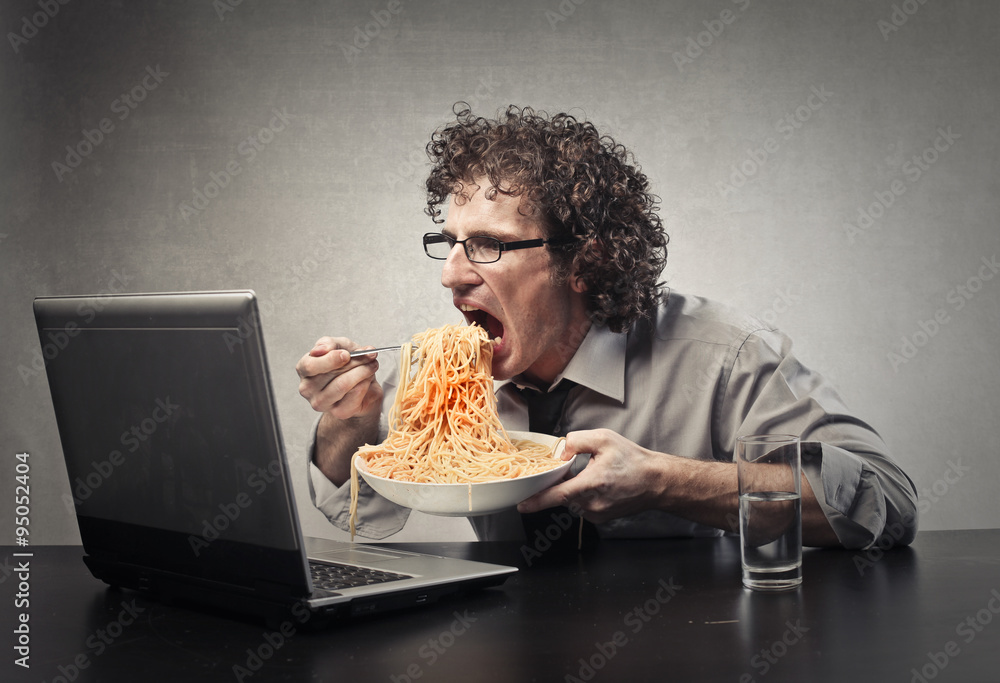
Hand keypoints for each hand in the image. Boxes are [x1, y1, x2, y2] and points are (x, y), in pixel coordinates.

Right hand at [295, 337, 382, 419]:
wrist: (361, 386)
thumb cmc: (345, 364)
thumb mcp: (340, 346)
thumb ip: (331, 343)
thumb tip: (324, 348)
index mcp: (304, 369)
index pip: (310, 365)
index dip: (330, 359)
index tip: (347, 354)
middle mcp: (308, 388)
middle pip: (331, 373)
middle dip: (355, 361)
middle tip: (369, 355)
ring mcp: (321, 403)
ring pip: (343, 384)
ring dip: (363, 371)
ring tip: (371, 365)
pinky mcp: (338, 412)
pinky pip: (355, 394)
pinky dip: (366, 383)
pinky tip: (368, 378)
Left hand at [517, 429, 666, 523]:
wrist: (655, 481)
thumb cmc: (633, 460)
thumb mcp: (604, 439)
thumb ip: (576, 440)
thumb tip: (560, 453)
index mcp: (593, 483)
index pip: (558, 495)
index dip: (537, 500)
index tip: (522, 504)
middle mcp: (593, 503)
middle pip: (562, 496)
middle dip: (560, 483)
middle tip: (573, 471)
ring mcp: (597, 514)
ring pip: (572, 501)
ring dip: (574, 489)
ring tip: (594, 476)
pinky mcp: (600, 519)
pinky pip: (582, 506)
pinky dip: (583, 495)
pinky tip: (598, 486)